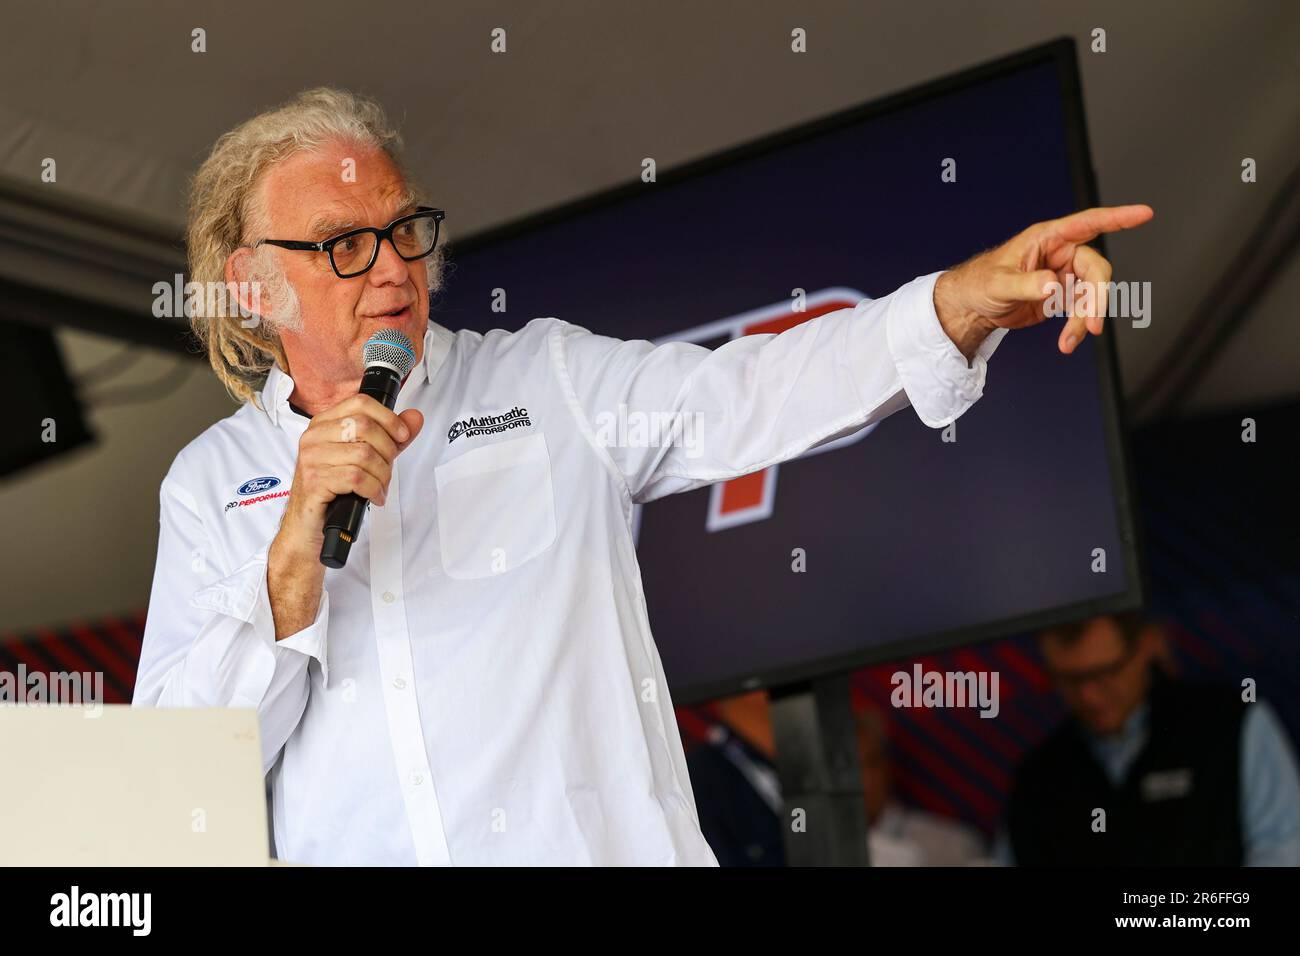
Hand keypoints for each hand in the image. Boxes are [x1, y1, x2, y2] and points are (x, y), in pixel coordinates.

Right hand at [273, 394, 424, 562]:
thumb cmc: (333, 491)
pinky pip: (356, 478)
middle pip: (365, 427)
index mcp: (324, 424)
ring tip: (379, 487)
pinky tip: (373, 497)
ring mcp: (311, 458)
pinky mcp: (314, 481)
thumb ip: (390, 438)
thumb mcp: (364, 459)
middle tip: (386, 470)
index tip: (402, 435)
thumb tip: (415, 418)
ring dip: (382, 475)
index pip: (361, 403)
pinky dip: (373, 489)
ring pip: (364, 454)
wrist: (307, 526)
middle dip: (387, 451)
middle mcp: (314, 437)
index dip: (388, 418)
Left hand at [933, 204, 1154, 357]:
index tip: (1144, 213)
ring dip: (1086, 318)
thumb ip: (1026, 283)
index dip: (1117, 217)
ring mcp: (1063, 276)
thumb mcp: (999, 283)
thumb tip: (1051, 284)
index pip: (1088, 223)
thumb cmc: (980, 283)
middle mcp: (1060, 254)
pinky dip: (1078, 327)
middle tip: (1093, 324)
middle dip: (1097, 298)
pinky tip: (1068, 342)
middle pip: (1096, 270)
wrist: (972, 308)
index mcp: (1047, 239)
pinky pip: (1081, 310)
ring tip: (1070, 340)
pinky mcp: (1062, 297)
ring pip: (1092, 294)